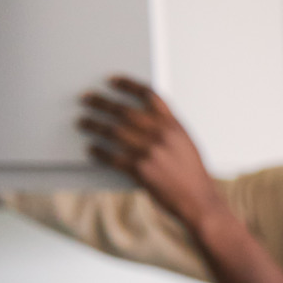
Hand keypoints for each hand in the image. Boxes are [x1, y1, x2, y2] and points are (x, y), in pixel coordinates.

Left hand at [77, 77, 223, 229]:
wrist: (200, 201)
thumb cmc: (193, 174)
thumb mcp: (186, 144)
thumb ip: (166, 129)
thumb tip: (141, 118)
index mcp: (174, 125)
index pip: (149, 95)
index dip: (128, 85)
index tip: (112, 81)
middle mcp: (161, 134)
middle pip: (124, 111)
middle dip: (102, 103)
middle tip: (87, 98)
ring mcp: (150, 152)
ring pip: (113, 132)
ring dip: (94, 125)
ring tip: (82, 121)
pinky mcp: (140, 170)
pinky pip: (112, 156)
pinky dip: (98, 152)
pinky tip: (91, 148)